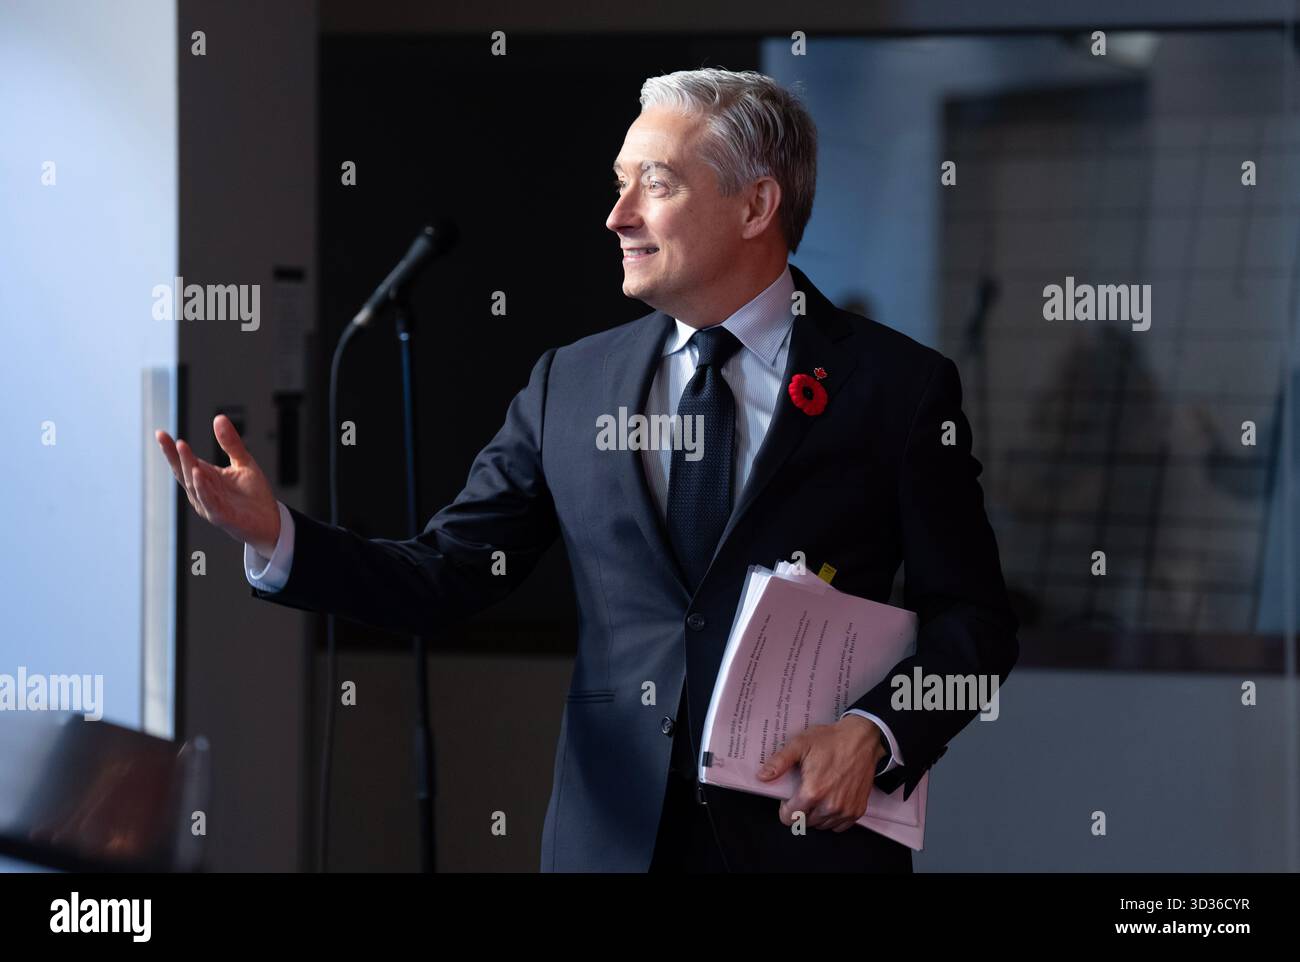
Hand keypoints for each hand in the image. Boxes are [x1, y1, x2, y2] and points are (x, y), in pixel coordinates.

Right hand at [155, 414, 280, 556]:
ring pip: (194, 485)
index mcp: (205, 479)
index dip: (171, 450)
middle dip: (175, 456)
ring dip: (188, 467)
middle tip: (168, 439)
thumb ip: (231, 443)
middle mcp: (203, 492)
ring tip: (182, 449)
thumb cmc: (253, 495)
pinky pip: (209, 501)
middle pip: (184, 472)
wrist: (270, 521)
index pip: (184, 462)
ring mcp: (210, 505)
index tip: (160, 434)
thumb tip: (218, 418)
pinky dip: (202, 488)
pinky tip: (198, 474)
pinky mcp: (222, 516)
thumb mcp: (243, 463)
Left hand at [756, 715, 885, 831]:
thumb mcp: (800, 745)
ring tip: (818, 794)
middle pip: (805, 823)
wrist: (862, 739)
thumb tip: (762, 777)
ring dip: (816, 815)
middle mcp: (829, 806)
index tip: (788, 797)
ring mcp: (845, 810)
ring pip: (822, 825)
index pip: (790, 819)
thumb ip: (779, 762)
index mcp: (812, 792)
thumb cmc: (830, 740)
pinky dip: (832, 818)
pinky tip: (831, 801)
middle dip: (800, 811)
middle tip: (804, 791)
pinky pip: (839, 826)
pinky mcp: (857, 810)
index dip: (785, 809)